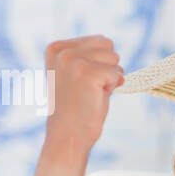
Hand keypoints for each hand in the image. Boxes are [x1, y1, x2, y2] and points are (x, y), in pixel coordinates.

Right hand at [42, 35, 124, 164]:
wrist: (69, 135)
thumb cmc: (77, 107)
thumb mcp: (76, 73)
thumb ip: (88, 55)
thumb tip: (108, 40)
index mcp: (56, 48)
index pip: (101, 40)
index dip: (100, 63)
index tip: (82, 82)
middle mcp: (62, 51)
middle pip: (109, 45)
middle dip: (107, 68)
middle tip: (90, 88)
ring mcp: (73, 60)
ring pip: (115, 58)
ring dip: (110, 78)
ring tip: (91, 93)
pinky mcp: (87, 73)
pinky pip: (118, 73)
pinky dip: (112, 87)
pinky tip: (95, 98)